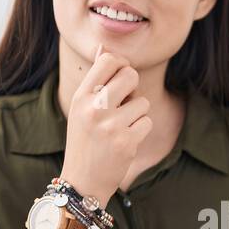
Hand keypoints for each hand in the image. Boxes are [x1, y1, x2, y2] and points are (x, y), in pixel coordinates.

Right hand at [60, 43, 152, 205]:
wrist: (83, 181)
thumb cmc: (84, 139)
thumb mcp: (82, 107)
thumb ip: (95, 78)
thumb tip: (104, 47)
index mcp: (81, 96)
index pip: (109, 61)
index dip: (122, 65)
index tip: (121, 76)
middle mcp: (94, 108)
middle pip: (131, 75)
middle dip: (133, 87)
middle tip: (125, 101)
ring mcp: (111, 126)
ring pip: (142, 102)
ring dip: (137, 113)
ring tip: (121, 126)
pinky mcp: (126, 142)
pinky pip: (147, 122)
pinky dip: (140, 130)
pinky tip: (126, 140)